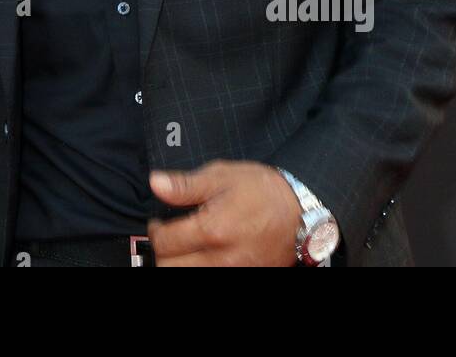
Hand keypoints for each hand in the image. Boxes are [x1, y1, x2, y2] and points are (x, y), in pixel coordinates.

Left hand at [146, 160, 303, 265]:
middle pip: (170, 268)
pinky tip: (202, 255)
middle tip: (169, 237)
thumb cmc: (261, 190)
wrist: (301, 210)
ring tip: (184, 247)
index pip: (164, 242)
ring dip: (180, 264)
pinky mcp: (245, 277)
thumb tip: (155, 183)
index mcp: (212, 230)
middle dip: (163, 253)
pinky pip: (211, 279)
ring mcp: (234, 272)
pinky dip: (199, 268)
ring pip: (187, 277)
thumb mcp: (222, 176)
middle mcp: (221, 259)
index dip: (154, 230)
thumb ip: (185, 185)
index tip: (158, 222)